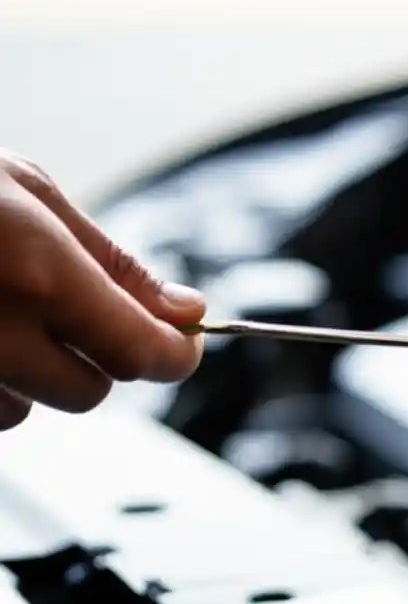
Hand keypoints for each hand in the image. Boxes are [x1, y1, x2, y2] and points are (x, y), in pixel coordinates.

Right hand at [0, 149, 204, 429]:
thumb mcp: (26, 192)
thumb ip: (112, 263)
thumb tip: (187, 311)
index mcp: (38, 276)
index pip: (139, 353)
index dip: (173, 354)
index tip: (182, 343)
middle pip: (89, 392)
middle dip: (94, 359)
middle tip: (64, 308)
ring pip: (24, 412)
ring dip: (25, 376)